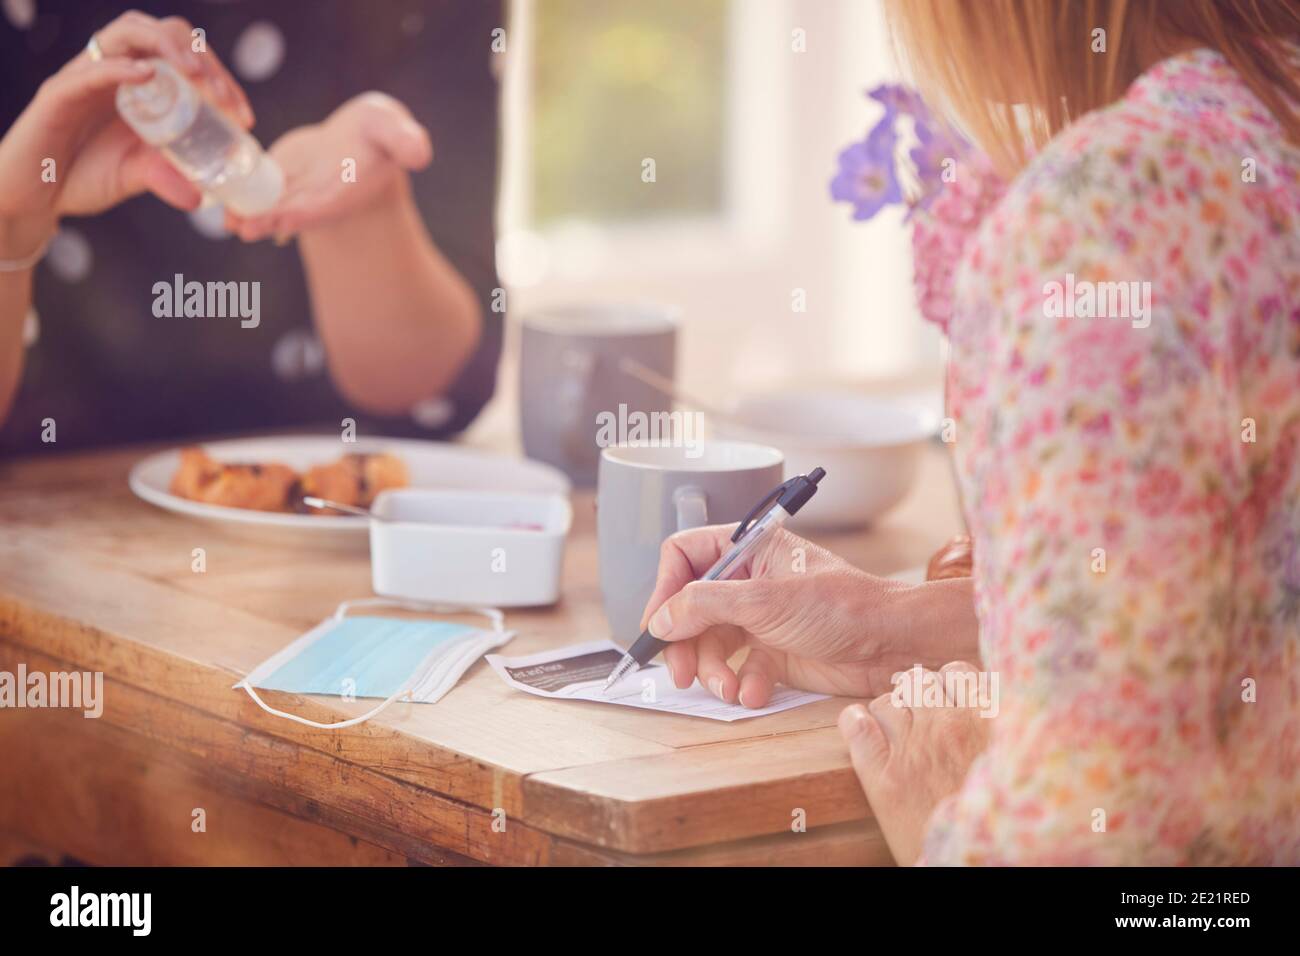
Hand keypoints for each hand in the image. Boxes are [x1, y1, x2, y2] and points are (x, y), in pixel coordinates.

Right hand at [0, 10, 252, 255]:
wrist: (35, 197)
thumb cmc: (83, 177)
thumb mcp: (136, 176)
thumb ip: (166, 177)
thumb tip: (200, 198)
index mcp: (140, 84)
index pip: (185, 59)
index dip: (220, 78)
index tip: (243, 116)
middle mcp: (116, 70)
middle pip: (161, 32)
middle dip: (200, 56)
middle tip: (223, 94)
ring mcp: (86, 76)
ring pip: (128, 32)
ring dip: (168, 46)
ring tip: (195, 73)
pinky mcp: (59, 93)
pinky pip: (91, 69)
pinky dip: (122, 67)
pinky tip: (148, 74)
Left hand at [227, 92, 432, 241]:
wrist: (360, 139)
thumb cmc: (382, 132)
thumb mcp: (396, 131)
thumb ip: (407, 142)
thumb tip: (420, 153)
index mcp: (350, 187)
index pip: (329, 202)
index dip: (308, 210)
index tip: (287, 217)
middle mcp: (323, 196)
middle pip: (295, 211)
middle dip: (271, 220)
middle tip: (245, 228)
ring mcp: (300, 193)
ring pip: (273, 207)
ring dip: (251, 217)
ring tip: (229, 223)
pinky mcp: (280, 182)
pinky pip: (259, 194)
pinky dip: (240, 201)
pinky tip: (220, 209)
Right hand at [639, 524, 978, 705]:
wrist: (893, 644)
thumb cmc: (843, 606)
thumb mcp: (764, 600)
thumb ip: (705, 605)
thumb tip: (662, 618)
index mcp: (747, 548)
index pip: (684, 556)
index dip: (665, 589)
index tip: (657, 624)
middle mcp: (748, 580)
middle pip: (690, 608)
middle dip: (685, 643)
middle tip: (681, 674)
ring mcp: (761, 617)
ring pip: (712, 644)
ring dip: (714, 671)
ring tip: (728, 688)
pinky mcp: (776, 652)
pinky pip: (740, 669)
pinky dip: (743, 684)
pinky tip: (756, 693)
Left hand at [838, 662, 990, 864]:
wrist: (983, 864)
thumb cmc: (1007, 820)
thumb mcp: (1021, 762)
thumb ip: (1003, 728)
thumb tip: (994, 707)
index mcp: (987, 720)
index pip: (959, 673)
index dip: (950, 686)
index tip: (948, 701)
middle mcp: (947, 725)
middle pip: (920, 680)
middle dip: (918, 695)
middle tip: (919, 718)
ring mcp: (911, 746)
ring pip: (887, 700)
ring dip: (889, 711)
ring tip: (893, 730)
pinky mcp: (881, 774)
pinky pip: (856, 725)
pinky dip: (854, 722)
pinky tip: (858, 726)